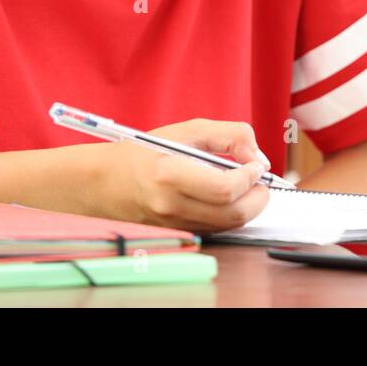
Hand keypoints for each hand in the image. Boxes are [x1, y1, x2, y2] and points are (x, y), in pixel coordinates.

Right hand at [96, 119, 273, 232]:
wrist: (106, 182)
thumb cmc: (147, 152)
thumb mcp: (188, 131)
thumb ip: (229, 136)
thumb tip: (258, 157)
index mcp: (171, 176)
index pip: (225, 189)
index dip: (250, 177)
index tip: (256, 164)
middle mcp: (172, 207)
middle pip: (234, 214)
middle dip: (258, 197)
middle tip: (260, 179)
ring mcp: (176, 225)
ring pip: (229, 225)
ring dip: (248, 206)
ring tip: (247, 185)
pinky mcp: (179, 234)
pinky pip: (217, 229)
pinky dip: (231, 214)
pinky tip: (229, 197)